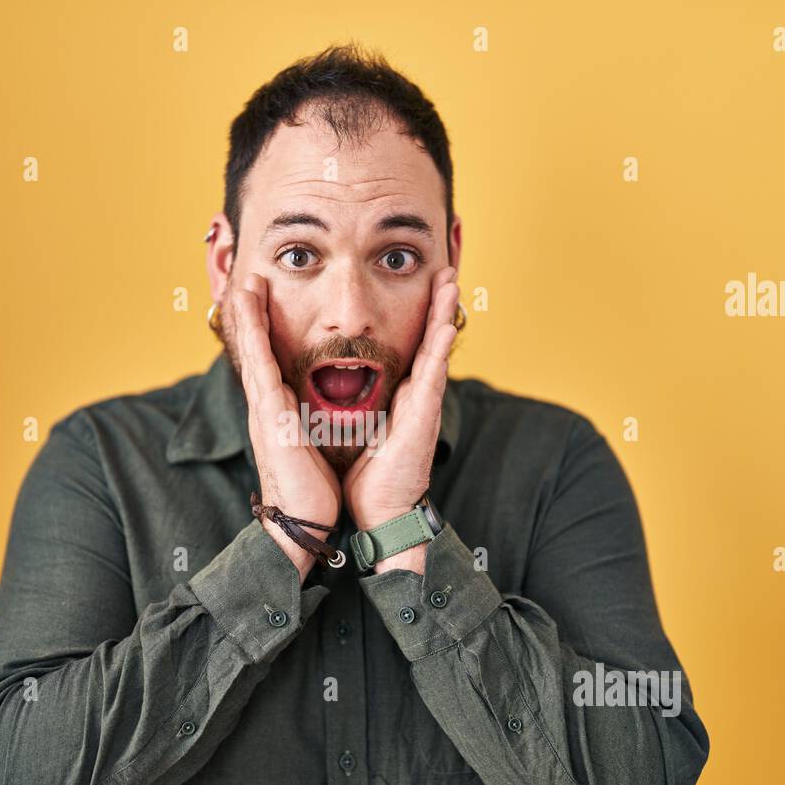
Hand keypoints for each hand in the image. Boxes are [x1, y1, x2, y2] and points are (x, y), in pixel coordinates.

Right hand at [231, 273, 341, 580]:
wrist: (303, 521)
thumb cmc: (311, 489)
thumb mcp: (311, 445)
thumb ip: (307, 422)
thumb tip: (310, 408)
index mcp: (277, 412)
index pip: (267, 361)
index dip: (263, 332)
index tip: (263, 303)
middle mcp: (265, 407)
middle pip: (254, 351)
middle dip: (249, 316)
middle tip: (247, 281)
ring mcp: (263, 410)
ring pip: (253, 353)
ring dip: (247, 317)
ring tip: (245, 286)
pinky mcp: (269, 416)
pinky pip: (260, 367)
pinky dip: (254, 337)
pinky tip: (251, 315)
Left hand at [342, 266, 458, 568]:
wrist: (380, 514)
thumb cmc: (367, 478)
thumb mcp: (354, 430)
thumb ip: (353, 405)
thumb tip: (333, 387)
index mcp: (398, 398)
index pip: (409, 348)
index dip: (417, 318)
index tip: (421, 287)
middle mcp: (414, 396)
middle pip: (429, 340)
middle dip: (436, 305)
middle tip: (444, 270)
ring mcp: (422, 406)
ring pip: (436, 350)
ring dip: (443, 314)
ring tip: (450, 281)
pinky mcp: (422, 418)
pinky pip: (432, 376)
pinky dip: (440, 348)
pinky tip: (445, 323)